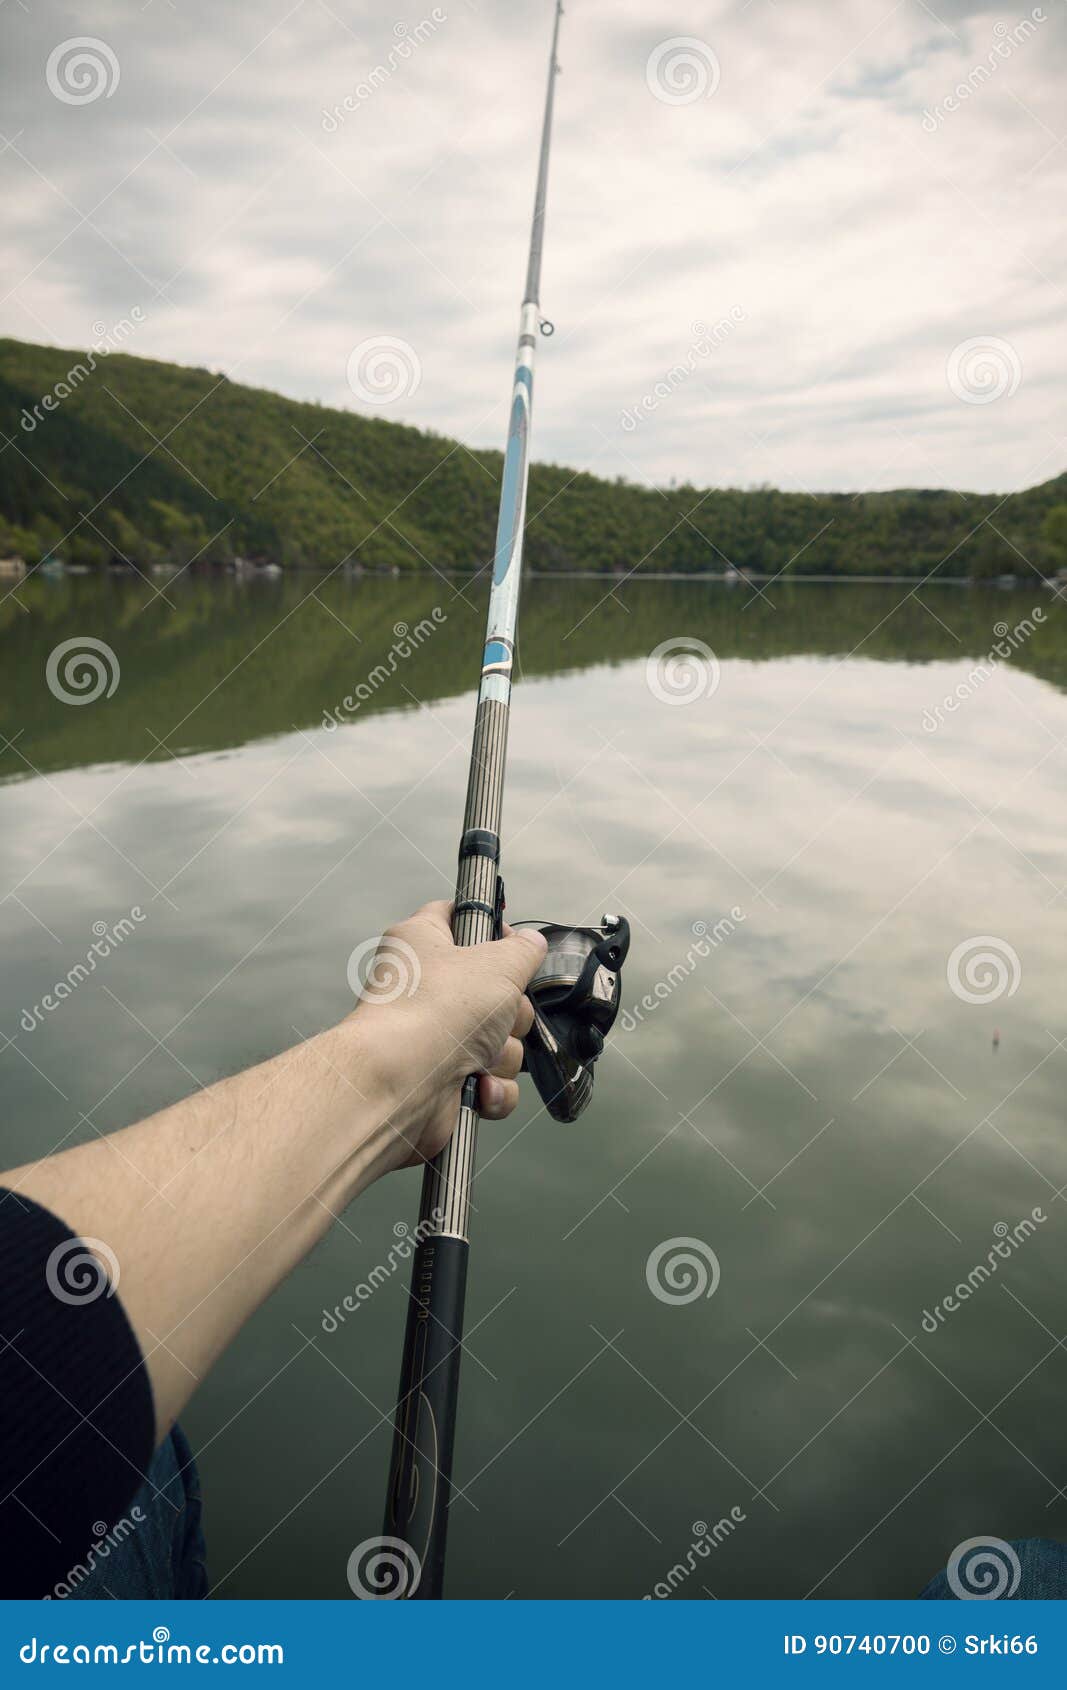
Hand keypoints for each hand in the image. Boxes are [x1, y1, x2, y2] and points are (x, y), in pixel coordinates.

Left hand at [349, 901, 547, 1165]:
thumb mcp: (498, 963)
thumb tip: (530, 942)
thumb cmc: (442, 1007)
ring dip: (502, 1053)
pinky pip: (488, 1079)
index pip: (455, 916)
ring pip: (497, 1039)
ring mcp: (433, 1036)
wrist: (402, 1081)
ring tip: (482, 1058)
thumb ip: (523, 950)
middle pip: (492, 989)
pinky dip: (491, 1087)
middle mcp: (425, 988)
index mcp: (422, 942)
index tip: (512, 943)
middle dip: (511, 1011)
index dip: (489, 927)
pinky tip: (480, 1088)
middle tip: (503, 1014)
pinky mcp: (442, 1079)